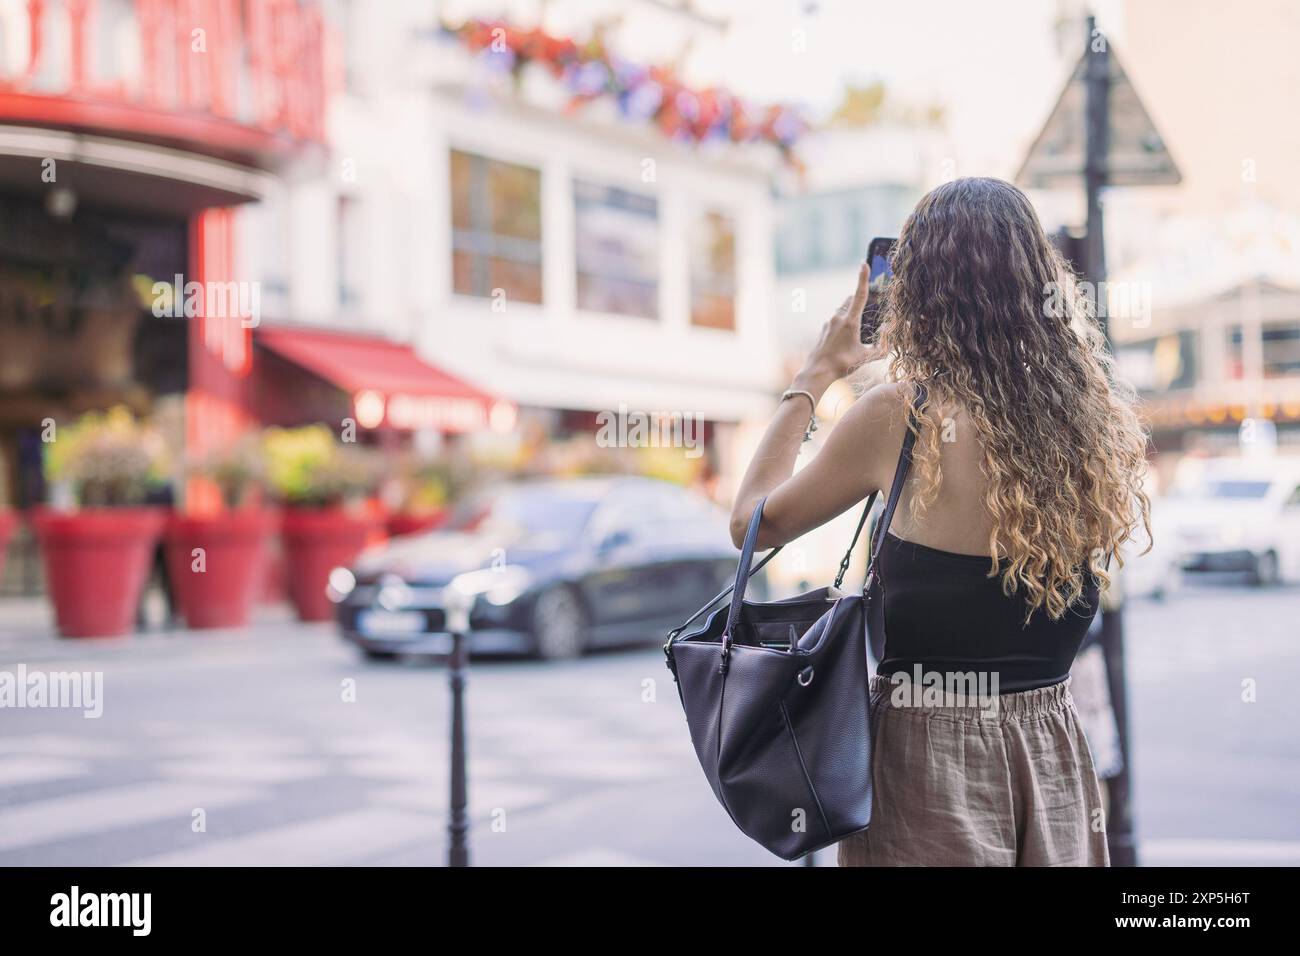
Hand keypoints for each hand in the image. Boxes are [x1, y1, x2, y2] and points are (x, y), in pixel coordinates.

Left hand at [799, 261, 883, 388]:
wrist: (817, 371)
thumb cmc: (842, 364)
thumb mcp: (866, 357)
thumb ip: (881, 346)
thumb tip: (889, 334)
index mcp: (850, 321)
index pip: (859, 295)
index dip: (862, 278)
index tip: (863, 264)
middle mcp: (838, 318)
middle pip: (850, 300)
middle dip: (859, 299)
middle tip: (870, 306)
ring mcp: (829, 323)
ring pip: (843, 310)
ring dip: (852, 313)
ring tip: (859, 328)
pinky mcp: (824, 329)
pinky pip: (836, 320)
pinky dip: (844, 323)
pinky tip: (847, 338)